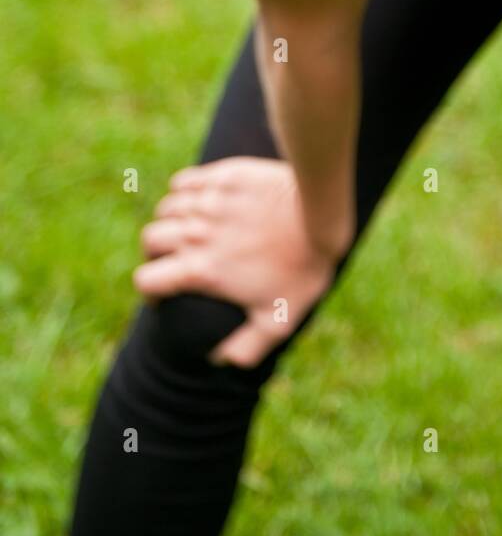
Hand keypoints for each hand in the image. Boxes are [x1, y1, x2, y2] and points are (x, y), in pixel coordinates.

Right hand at [133, 157, 344, 367]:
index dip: (151, 290)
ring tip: (189, 228)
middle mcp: (196, 233)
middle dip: (157, 252)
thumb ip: (246, 347)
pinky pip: (184, 182)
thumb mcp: (278, 320)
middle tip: (176, 257)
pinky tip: (199, 199)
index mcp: (202, 269)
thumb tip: (218, 359)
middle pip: (150, 240)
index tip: (164, 293)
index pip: (147, 280)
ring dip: (171, 220)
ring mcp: (208, 201)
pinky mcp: (223, 176)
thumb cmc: (302, 268)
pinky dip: (183, 191)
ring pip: (166, 209)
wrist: (321, 214)